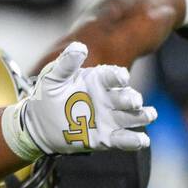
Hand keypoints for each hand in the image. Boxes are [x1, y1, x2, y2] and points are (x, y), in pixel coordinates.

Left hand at [3, 41, 156, 158]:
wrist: (38, 124)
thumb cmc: (47, 96)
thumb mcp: (53, 78)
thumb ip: (66, 64)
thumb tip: (79, 47)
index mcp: (98, 81)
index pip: (112, 76)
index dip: (118, 76)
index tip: (121, 78)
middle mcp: (108, 98)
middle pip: (126, 97)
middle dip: (132, 98)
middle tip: (134, 101)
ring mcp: (109, 118)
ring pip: (131, 116)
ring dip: (141, 116)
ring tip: (149, 114)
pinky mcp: (106, 137)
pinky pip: (124, 139)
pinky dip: (135, 140)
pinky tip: (142, 140)